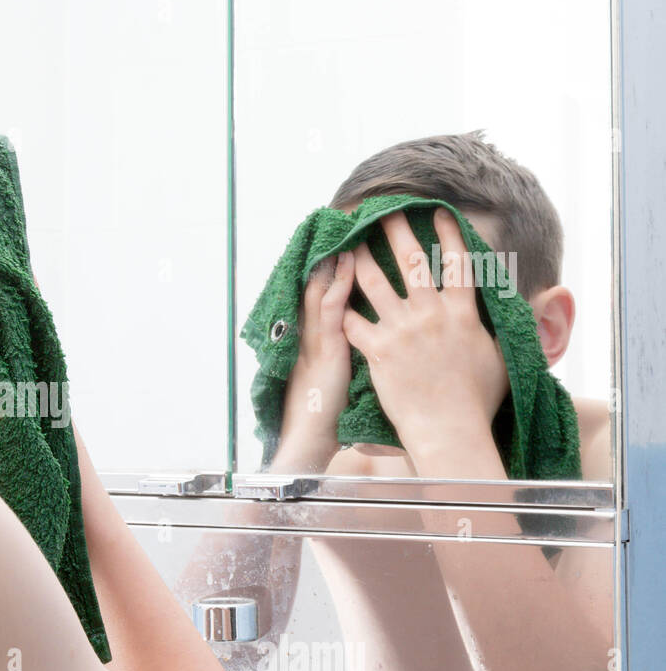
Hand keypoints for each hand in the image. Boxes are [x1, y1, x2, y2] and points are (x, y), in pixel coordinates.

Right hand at [275, 251, 355, 471]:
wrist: (310, 440)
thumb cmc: (327, 420)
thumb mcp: (334, 384)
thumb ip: (342, 362)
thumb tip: (361, 351)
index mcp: (315, 343)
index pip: (321, 299)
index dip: (328, 273)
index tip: (340, 249)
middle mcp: (311, 337)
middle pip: (319, 288)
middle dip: (329, 260)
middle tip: (342, 230)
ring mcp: (317, 341)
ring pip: (324, 291)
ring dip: (336, 263)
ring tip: (349, 234)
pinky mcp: (327, 350)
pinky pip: (333, 310)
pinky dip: (339, 285)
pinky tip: (348, 263)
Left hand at [341, 210, 509, 459]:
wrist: (449, 428)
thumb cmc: (479, 401)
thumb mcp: (501, 357)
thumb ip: (503, 330)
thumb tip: (529, 315)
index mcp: (463, 313)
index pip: (458, 262)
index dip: (448, 233)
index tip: (438, 211)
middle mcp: (431, 314)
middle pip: (412, 261)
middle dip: (396, 230)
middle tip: (384, 211)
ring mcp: (402, 329)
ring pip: (376, 283)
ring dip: (361, 260)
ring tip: (349, 244)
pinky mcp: (378, 349)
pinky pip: (353, 321)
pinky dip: (342, 308)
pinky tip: (331, 295)